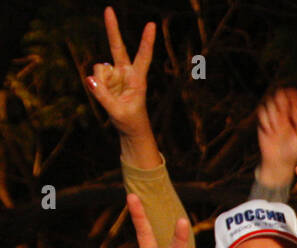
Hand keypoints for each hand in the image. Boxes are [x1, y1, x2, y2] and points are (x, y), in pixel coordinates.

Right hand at [86, 7, 154, 137]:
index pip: (143, 57)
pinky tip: (104, 94)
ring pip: (99, 69)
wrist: (130, 130)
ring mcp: (114, 75)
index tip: (151, 24)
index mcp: (138, 79)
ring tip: (110, 97)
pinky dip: (95, 86)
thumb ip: (103, 96)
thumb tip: (89, 78)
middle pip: (118, 47)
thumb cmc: (130, 121)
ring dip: (100, 82)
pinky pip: (94, 77)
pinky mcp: (105, 79)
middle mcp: (126, 73)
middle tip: (108, 9)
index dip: (146, 41)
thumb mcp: (118, 112)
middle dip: (112, 29)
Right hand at [256, 88, 296, 189]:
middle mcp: (285, 115)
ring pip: (270, 103)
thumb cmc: (294, 152)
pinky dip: (265, 119)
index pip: (295, 101)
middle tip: (282, 107)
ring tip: (276, 128)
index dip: (294, 95)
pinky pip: (261, 112)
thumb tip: (294, 108)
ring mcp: (273, 118)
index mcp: (296, 118)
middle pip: (281, 97)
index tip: (293, 92)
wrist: (279, 162)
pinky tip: (269, 130)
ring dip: (273, 113)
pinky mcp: (263, 123)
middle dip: (281, 99)